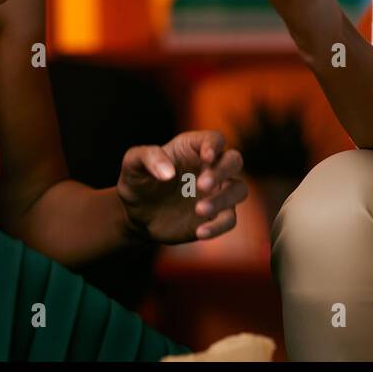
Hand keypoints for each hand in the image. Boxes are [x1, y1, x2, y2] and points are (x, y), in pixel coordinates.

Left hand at [118, 130, 247, 242]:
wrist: (137, 215)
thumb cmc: (137, 182)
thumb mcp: (133, 165)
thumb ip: (148, 158)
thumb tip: (168, 172)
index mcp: (193, 148)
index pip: (215, 139)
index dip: (214, 146)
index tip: (205, 157)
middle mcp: (210, 167)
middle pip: (234, 160)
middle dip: (222, 171)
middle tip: (201, 185)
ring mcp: (216, 191)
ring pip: (239, 189)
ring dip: (224, 199)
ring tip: (199, 210)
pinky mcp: (216, 216)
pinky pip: (229, 219)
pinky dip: (219, 226)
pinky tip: (200, 232)